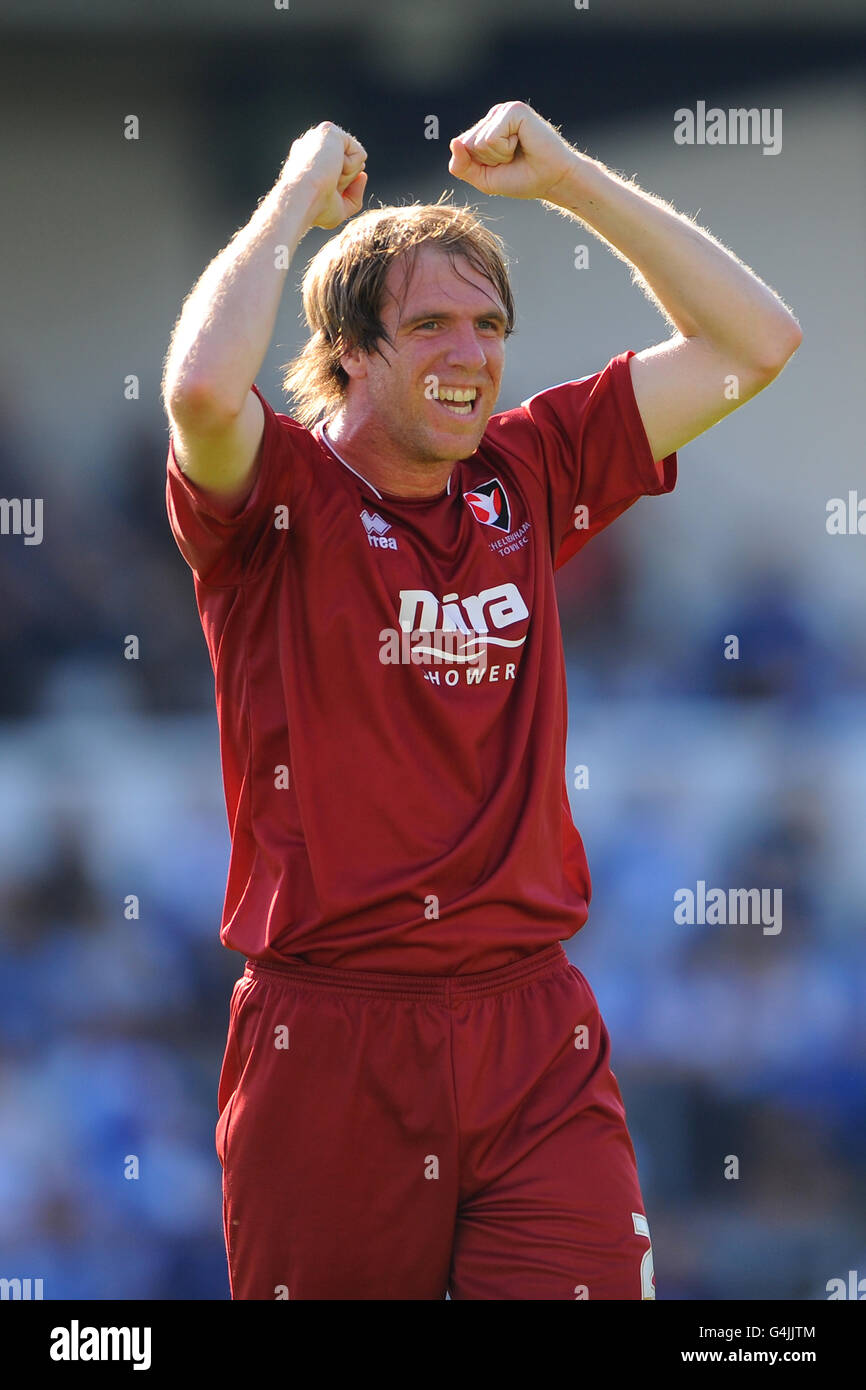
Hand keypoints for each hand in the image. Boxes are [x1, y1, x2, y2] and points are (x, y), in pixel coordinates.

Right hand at [284, 122, 367, 228]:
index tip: (319, 195)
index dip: (337, 190)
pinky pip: (360, 154)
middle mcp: (312, 147)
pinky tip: (333, 167)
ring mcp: (319, 137)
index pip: (337, 174)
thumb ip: (353, 195)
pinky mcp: (330, 130)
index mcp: (308, 163)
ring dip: (348, 176)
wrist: (304, 198)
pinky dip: (352, 168)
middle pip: (349, 169)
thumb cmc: (315, 209)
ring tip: (328, 177)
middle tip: (326, 187)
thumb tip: (364, 174)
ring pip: (355, 161)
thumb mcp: (339, 210)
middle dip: (344, 183)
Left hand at [448, 101, 575, 201]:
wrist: (552, 180)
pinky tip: (522, 143)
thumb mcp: (484, 179)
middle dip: (488, 161)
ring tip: (517, 152)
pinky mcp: (514, 111)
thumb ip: (462, 166)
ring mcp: (503, 111)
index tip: (502, 166)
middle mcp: (493, 117)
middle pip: (468, 144)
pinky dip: (505, 149)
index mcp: (485, 129)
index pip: (462, 148)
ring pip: (479, 142)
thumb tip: (454, 143)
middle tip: (511, 160)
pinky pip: (491, 138)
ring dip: (498, 156)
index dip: (479, 166)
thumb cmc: (522, 179)